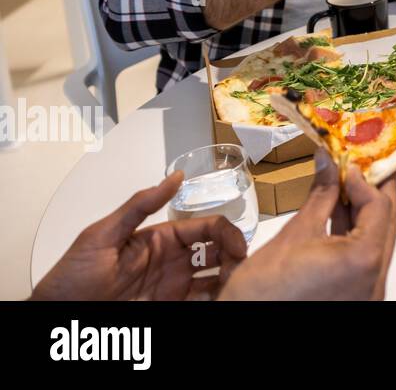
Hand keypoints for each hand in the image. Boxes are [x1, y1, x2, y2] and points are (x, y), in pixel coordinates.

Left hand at [31, 172, 247, 300]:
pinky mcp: (169, 305)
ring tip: (236, 286)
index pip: (206, 228)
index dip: (227, 234)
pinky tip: (222, 297)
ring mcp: (171, 285)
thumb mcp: (102, 234)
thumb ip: (139, 205)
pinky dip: (216, 297)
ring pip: (215, 277)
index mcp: (160, 238)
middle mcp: (171, 260)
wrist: (58, 313)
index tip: (237, 247)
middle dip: (235, 256)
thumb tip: (174, 177)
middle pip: (217, 252)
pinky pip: (202, 300)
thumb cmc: (72, 276)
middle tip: (242, 269)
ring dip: (230, 278)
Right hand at [218, 151, 395, 300]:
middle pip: (386, 224)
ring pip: (378, 242)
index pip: (379, 207)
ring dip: (367, 213)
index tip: (349, 161)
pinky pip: (366, 260)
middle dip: (375, 192)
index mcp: (363, 259)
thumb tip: (328, 160)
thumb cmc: (263, 292)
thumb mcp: (295, 233)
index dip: (364, 179)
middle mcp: (374, 280)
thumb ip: (321, 194)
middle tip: (367, 164)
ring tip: (352, 184)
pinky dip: (358, 236)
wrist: (245, 325)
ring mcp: (368, 293)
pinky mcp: (357, 298)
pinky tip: (342, 215)